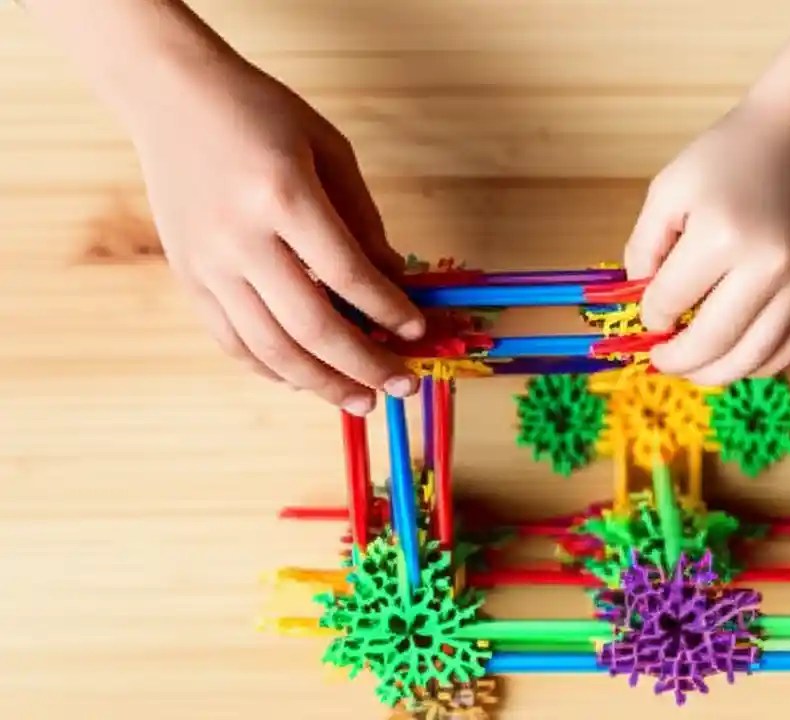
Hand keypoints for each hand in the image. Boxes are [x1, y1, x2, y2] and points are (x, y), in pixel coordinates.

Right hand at [129, 55, 423, 413]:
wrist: (170, 95)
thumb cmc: (260, 114)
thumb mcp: (329, 151)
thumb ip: (362, 221)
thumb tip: (394, 284)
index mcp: (282, 195)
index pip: (348, 274)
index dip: (389, 310)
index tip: (417, 331)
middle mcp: (239, 237)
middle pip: (311, 325)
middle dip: (364, 364)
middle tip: (402, 385)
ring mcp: (206, 263)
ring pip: (269, 347)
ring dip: (321, 383)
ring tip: (361, 400)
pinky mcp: (187, 278)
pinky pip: (232, 342)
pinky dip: (272, 369)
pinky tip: (307, 380)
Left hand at [625, 101, 789, 384]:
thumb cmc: (731, 154)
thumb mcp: (669, 188)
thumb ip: (644, 246)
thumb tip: (643, 302)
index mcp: (721, 235)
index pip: (671, 302)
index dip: (650, 316)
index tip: (648, 314)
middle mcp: (768, 266)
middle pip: (712, 343)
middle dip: (675, 360)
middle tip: (660, 357)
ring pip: (752, 359)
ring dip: (713, 374)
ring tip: (692, 365)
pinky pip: (789, 350)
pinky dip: (756, 365)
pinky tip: (734, 356)